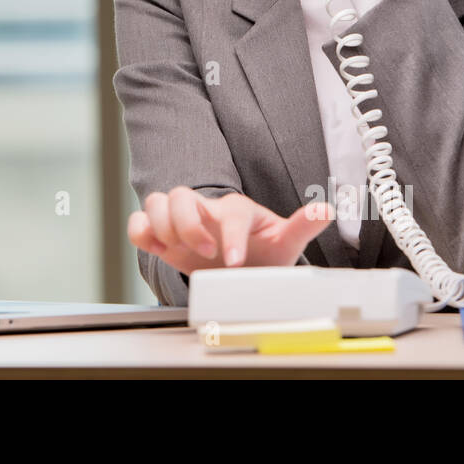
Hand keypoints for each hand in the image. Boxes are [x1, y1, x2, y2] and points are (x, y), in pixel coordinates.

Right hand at [127, 186, 334, 274]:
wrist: (242, 269)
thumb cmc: (262, 253)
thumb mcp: (285, 243)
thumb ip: (302, 226)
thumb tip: (326, 209)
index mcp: (236, 210)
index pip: (230, 212)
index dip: (231, 235)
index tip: (235, 262)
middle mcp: (206, 210)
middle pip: (180, 194)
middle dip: (188, 225)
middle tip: (206, 253)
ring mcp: (182, 221)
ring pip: (156, 201)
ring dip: (162, 225)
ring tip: (174, 250)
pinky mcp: (163, 237)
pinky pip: (138, 222)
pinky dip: (139, 232)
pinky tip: (156, 248)